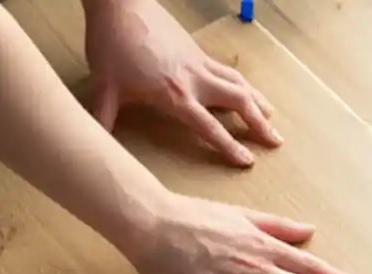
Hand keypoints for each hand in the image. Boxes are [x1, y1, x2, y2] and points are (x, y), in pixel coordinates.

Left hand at [84, 0, 277, 166]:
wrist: (121, 5)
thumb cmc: (112, 44)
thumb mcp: (104, 88)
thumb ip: (103, 120)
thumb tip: (95, 147)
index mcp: (175, 95)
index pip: (209, 127)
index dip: (229, 147)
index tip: (247, 161)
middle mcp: (195, 80)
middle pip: (238, 102)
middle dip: (259, 123)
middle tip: (276, 141)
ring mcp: (200, 64)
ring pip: (239, 84)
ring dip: (258, 102)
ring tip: (272, 117)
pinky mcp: (198, 52)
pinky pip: (228, 71)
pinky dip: (243, 84)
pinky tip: (247, 90)